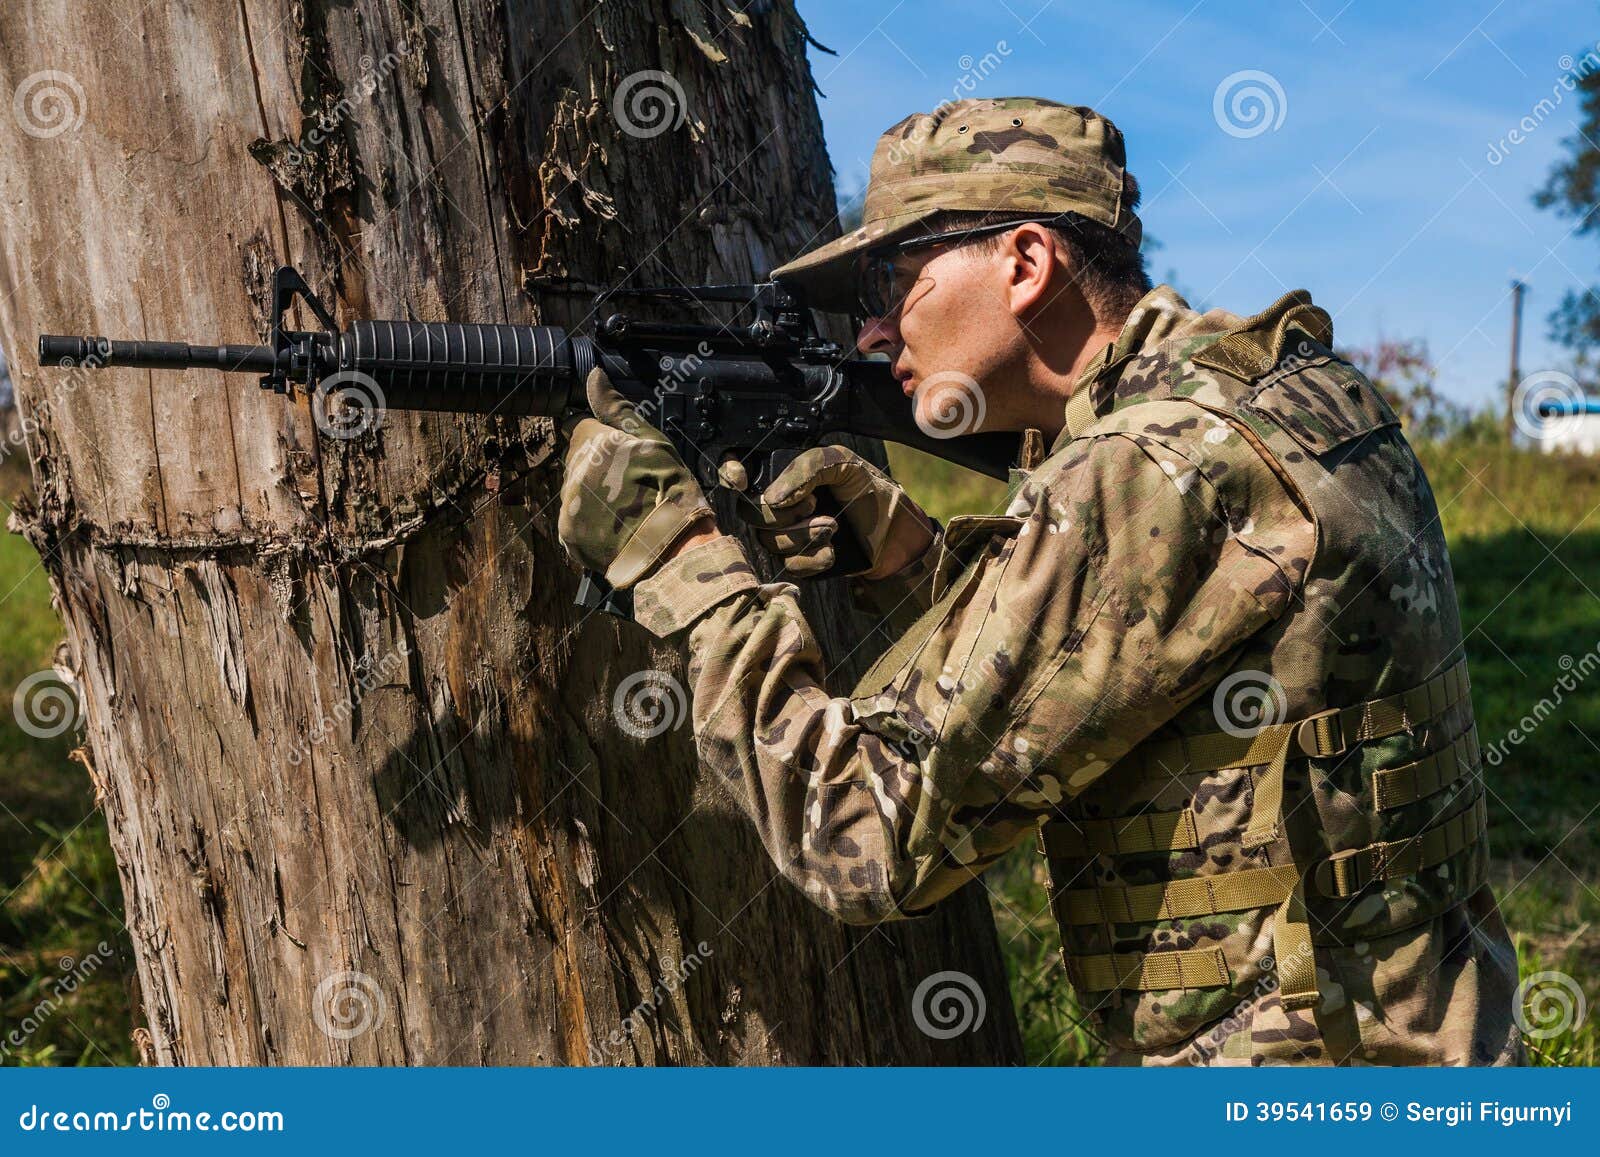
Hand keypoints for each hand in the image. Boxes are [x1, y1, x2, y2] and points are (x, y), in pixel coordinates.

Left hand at [558, 368, 719, 588]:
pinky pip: (574, 519)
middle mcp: (574, 472)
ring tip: (626, 508)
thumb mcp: (655, 443)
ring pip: (574, 489)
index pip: (582, 427)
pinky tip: (616, 526)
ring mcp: (569, 506)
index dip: (606, 439)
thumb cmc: (671, 493)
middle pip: (577, 459)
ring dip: (593, 493)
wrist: (674, 552)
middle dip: (597, 465)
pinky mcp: (569, 535)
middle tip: (632, 484)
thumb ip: (618, 409)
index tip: (626, 456)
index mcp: (594, 444)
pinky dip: (590, 520)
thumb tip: (594, 376)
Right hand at [748, 446, 935, 579]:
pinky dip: (812, 559)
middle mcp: (781, 505)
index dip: (730, 473)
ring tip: (833, 527)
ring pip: (769, 542)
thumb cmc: (872, 492)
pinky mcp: (801, 562)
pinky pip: (789, 565)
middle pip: (751, 514)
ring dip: (802, 537)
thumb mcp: (844, 465)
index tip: (739, 477)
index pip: (740, 471)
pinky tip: (833, 552)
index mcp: (786, 475)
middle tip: (816, 506)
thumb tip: (771, 498)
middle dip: (781, 515)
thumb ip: (807, 468)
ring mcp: (788, 535)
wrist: (897, 533)